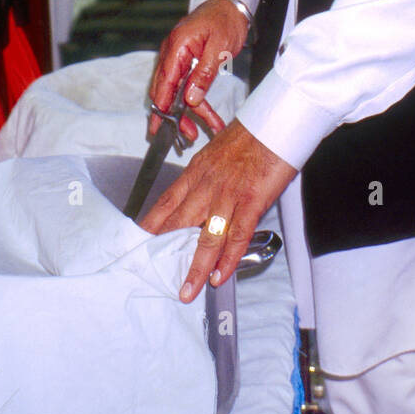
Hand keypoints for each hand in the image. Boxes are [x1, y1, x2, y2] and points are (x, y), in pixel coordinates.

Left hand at [139, 119, 296, 301]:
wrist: (275, 122)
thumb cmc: (252, 135)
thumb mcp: (219, 151)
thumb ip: (208, 175)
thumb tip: (202, 193)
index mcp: (198, 171)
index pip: (166, 202)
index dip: (152, 225)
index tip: (139, 242)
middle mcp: (207, 184)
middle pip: (179, 223)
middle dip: (164, 252)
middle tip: (152, 275)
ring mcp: (228, 194)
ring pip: (206, 237)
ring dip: (195, 268)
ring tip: (187, 291)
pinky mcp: (251, 201)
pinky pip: (237, 235)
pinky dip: (228, 259)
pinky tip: (220, 275)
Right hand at [149, 0, 249, 142]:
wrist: (230, 4)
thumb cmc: (225, 19)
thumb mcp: (220, 48)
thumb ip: (204, 73)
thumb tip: (190, 98)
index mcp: (177, 45)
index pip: (165, 81)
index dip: (162, 105)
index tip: (160, 126)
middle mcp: (173, 52)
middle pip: (167, 89)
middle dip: (173, 115)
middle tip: (183, 136)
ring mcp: (179, 56)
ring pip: (177, 91)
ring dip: (186, 112)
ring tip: (198, 131)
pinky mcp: (187, 61)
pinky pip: (186, 84)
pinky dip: (194, 101)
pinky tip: (206, 115)